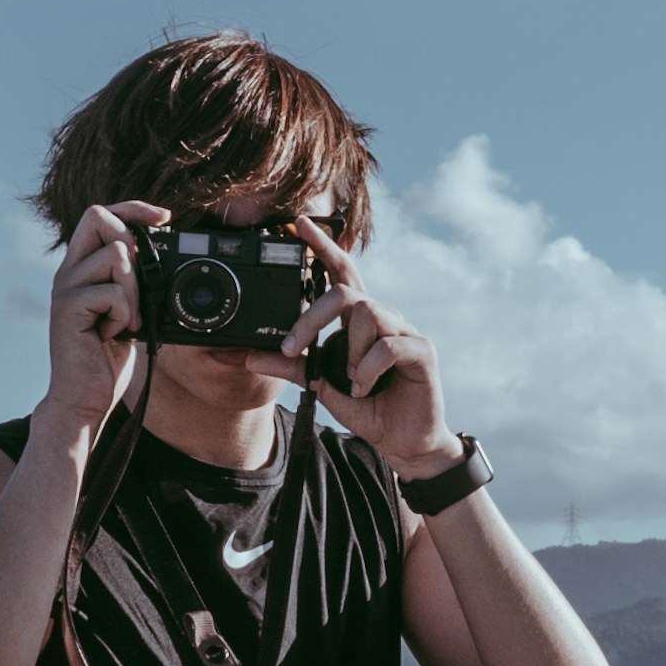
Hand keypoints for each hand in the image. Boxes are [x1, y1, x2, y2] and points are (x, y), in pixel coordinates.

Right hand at [41, 200, 167, 447]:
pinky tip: (113, 335)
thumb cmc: (107, 357)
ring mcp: (65, 287)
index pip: (102, 214)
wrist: (85, 398)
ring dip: (134, 291)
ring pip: (116, 257)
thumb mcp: (128, 309)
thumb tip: (158, 252)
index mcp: (82, 266)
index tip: (165, 218)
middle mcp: (69, 270)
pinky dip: (126, 316)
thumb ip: (134, 280)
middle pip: (98, 217)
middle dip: (131, 245)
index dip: (134, 208)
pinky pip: (113, 293)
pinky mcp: (67, 308)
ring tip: (126, 320)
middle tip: (138, 285)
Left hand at [279, 221, 460, 472]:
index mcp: (358, 319)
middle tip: (291, 347)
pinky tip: (366, 389)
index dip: (322, 245)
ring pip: (366, 313)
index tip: (298, 223)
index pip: (340, 271)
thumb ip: (288, 365)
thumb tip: (243, 354)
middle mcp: (382, 316)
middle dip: (311, 317)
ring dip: (349, 353)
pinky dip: (368, 370)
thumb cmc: (367, 406)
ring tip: (352, 381)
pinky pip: (388, 346)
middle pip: (345, 290)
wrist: (402, 442)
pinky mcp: (422, 351)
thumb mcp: (319, 384)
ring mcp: (404, 331)